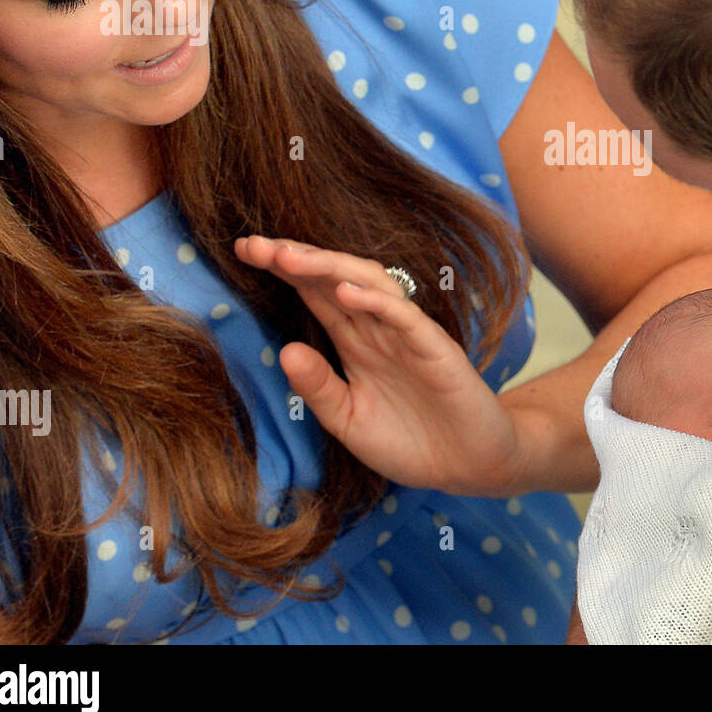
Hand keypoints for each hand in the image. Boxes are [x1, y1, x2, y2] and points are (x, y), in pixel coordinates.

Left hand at [233, 236, 521, 495]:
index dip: (282, 269)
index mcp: (354, 341)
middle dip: (295, 258)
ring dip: (329, 267)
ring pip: (368, 284)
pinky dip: (376, 300)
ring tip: (289, 257)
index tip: (243, 251)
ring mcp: (407, 334)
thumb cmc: (409, 442)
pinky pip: (404, 316)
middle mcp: (378, 328)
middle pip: (334, 279)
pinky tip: (344, 292)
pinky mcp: (435, 348)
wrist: (468, 466)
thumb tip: (282, 349)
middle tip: (253, 244)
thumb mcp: (348, 420)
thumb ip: (318, 388)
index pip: (314, 293)